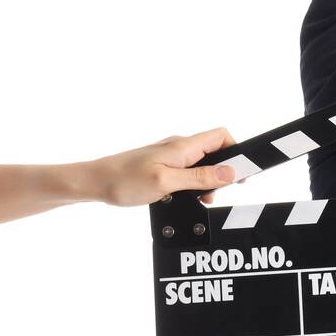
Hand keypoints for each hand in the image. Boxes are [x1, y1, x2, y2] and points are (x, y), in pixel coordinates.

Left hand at [84, 128, 239, 205]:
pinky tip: (183, 197)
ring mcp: (170, 156)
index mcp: (183, 146)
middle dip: (223, 172)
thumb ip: (200, 177)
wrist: (93, 182)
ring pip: (202, 164)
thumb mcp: (167, 182)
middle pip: (215, 151)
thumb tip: (231, 172)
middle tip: (217, 193)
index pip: (222, 137)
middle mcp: (179, 147)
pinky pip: (188, 171)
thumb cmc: (124, 180)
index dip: (237, 152)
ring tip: (200, 199)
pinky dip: (193, 185)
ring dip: (207, 182)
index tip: (241, 174)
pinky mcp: (162, 165)